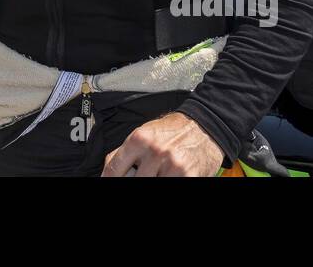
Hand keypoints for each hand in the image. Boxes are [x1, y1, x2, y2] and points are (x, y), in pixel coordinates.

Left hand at [101, 113, 222, 176]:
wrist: (204, 127)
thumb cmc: (173, 131)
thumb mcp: (145, 133)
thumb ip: (124, 151)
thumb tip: (108, 169)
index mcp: (139, 139)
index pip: (114, 169)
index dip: (108, 179)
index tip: (108, 181)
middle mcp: (155, 151)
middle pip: (133, 181)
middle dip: (134, 179)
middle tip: (142, 173)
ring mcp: (172, 165)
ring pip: (150, 185)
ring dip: (152, 180)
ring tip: (156, 172)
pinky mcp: (187, 176)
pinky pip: (170, 186)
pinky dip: (167, 181)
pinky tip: (167, 175)